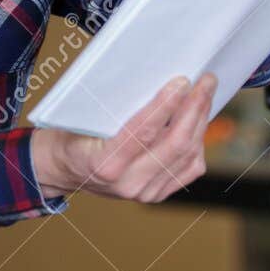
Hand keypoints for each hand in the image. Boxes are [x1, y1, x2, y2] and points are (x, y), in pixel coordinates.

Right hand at [29, 73, 215, 202]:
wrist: (63, 169)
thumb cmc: (70, 134)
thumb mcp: (80, 117)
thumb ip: (112, 105)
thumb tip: (151, 76)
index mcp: (104, 164)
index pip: (143, 133)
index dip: (165, 106)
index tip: (182, 81)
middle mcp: (128, 184)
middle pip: (174, 144)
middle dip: (194, 108)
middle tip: (205, 81)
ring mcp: (145, 193)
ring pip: (188, 155)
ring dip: (200, 121)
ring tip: (204, 95)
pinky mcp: (157, 194)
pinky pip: (190, 168)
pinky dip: (198, 142)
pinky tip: (198, 121)